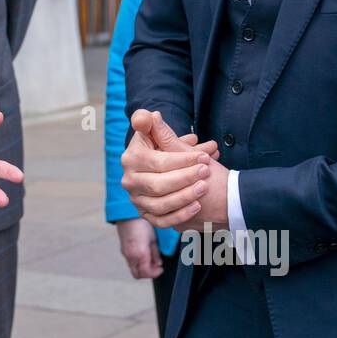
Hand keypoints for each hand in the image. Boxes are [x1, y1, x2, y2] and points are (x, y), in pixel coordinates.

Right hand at [115, 132, 214, 277]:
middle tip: (206, 171)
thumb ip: (155, 126)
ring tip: (204, 187)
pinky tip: (197, 205)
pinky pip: (162, 221)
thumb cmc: (165, 150)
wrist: (167, 172)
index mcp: (131, 158)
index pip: (158, 162)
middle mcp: (129, 180)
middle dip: (186, 178)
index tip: (204, 156)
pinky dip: (180, 215)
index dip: (182, 160)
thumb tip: (150, 116)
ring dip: (185, 197)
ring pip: (160, 204)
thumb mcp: (161, 136)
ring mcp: (136, 200)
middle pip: (158, 185)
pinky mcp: (145, 215)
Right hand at [116, 218, 162, 278]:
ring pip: (133, 269)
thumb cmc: (142, 223)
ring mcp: (125, 253)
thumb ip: (155, 253)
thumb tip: (158, 263)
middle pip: (138, 275)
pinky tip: (143, 254)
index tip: (161, 269)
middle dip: (148, 274)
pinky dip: (137, 263)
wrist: (127, 213)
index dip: (155, 273)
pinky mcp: (123, 249)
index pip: (146, 273)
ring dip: (142, 268)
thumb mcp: (153, 238)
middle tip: (156, 267)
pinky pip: (130, 262)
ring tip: (150, 259)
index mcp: (140, 254)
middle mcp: (130, 256)